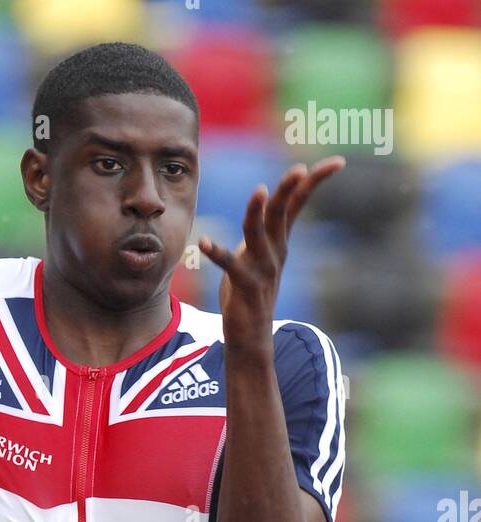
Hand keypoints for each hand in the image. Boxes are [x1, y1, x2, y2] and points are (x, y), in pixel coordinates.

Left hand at [198, 158, 344, 351]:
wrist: (251, 340)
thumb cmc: (250, 297)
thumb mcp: (255, 259)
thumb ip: (257, 235)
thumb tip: (257, 215)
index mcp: (279, 242)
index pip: (298, 204)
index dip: (315, 181)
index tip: (338, 161)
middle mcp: (275, 252)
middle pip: (282, 213)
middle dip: (290, 189)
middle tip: (300, 168)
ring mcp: (261, 269)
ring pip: (258, 234)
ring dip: (256, 212)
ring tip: (259, 191)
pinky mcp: (244, 286)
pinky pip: (230, 266)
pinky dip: (216, 253)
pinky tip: (202, 243)